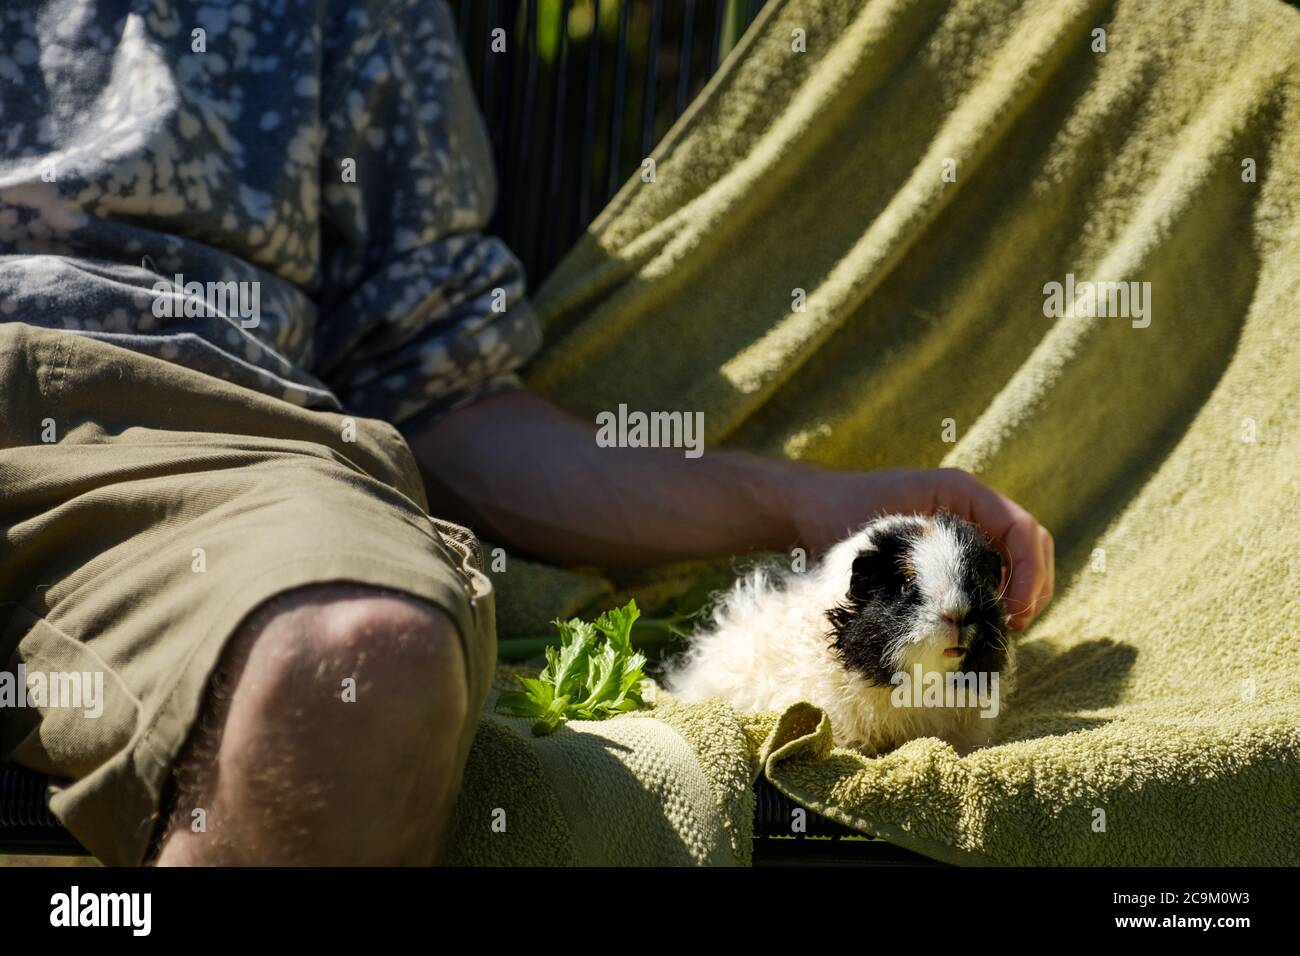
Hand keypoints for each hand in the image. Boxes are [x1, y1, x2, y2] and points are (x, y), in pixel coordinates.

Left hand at [783, 466, 1053, 629]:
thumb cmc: (840, 512)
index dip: (1028, 572)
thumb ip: (922, 560)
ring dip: (1020, 594)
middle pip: (1031, 544)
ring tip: (1000, 628)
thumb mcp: (884, 534)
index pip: (1022, 529)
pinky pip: (993, 569)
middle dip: (1032, 586)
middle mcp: (971, 505)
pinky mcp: (954, 548)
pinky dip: (997, 595)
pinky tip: (980, 621)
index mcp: (962, 491)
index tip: (1012, 611)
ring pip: (1017, 559)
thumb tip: (958, 604)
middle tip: (1012, 626)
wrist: (811, 509)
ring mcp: (966, 526)